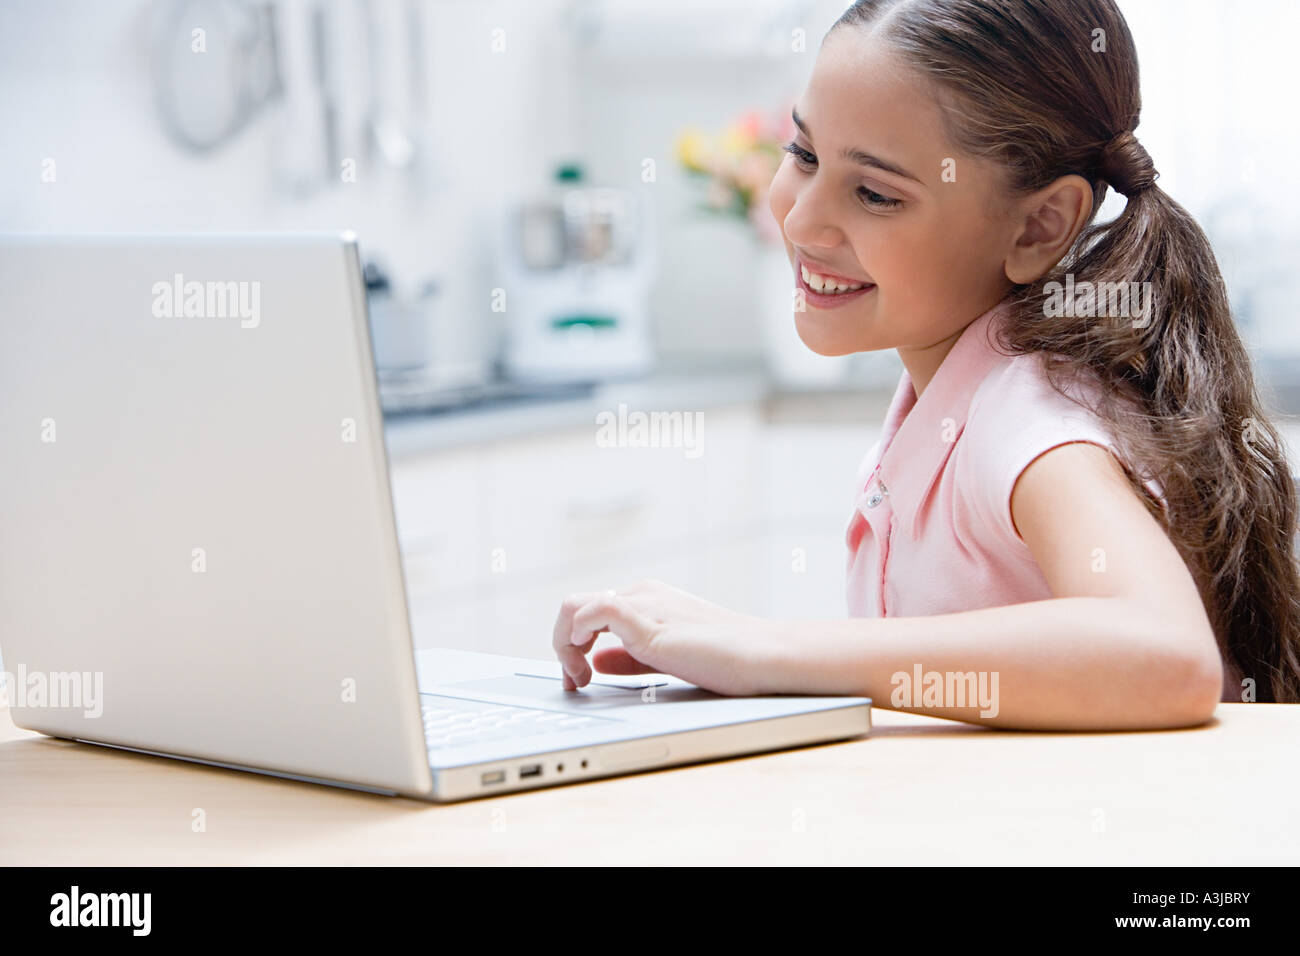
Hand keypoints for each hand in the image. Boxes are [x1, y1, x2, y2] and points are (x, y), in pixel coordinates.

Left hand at [551, 578, 776, 695]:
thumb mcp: (667, 656)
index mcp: (647, 598)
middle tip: (575, 682)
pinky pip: (597, 611)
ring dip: (564, 644)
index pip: (588, 610)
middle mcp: (642, 594)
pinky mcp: (650, 623)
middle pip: (574, 605)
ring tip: (580, 678)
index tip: (577, 679)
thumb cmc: (727, 658)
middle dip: (562, 645)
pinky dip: (577, 636)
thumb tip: (599, 660)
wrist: (763, 656)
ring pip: (575, 606)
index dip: (571, 645)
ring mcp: (645, 604)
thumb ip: (631, 656)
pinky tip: (588, 666)